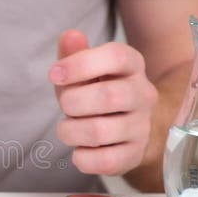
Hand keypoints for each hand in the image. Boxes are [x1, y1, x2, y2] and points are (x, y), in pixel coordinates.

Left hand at [49, 30, 157, 174]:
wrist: (128, 127)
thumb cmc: (97, 92)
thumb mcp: (83, 71)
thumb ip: (74, 53)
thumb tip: (69, 36)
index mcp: (132, 66)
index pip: (116, 56)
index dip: (81, 64)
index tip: (54, 74)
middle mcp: (143, 94)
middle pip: (109, 96)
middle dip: (73, 102)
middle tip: (65, 106)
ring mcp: (142, 127)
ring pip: (101, 131)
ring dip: (71, 131)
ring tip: (68, 129)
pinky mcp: (135, 155)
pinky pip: (106, 161)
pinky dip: (82, 158)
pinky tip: (80, 150)